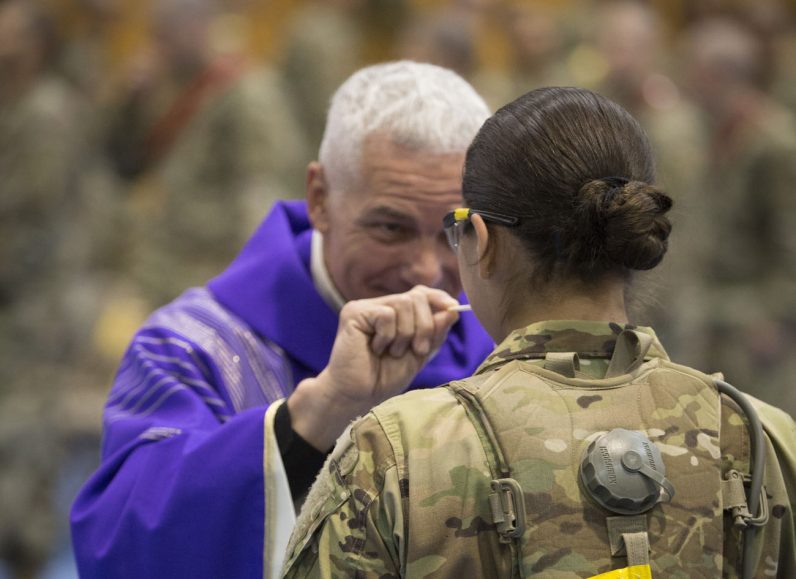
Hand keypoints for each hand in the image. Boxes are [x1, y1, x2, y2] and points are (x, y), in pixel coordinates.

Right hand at [287, 285, 459, 449]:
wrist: (358, 396)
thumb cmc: (384, 378)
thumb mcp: (418, 354)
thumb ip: (435, 332)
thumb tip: (453, 309)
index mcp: (395, 313)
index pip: (421, 293)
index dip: (439, 298)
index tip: (453, 308)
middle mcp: (380, 305)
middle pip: (417, 296)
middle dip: (425, 326)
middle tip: (417, 350)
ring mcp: (365, 307)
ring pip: (404, 304)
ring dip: (405, 335)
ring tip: (392, 352)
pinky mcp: (354, 313)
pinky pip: (387, 315)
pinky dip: (388, 336)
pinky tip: (376, 348)